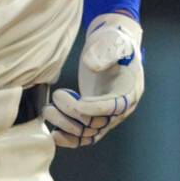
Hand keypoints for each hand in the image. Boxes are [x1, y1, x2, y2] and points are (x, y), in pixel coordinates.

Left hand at [43, 13, 143, 147]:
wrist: (109, 45)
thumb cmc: (112, 41)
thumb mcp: (112, 40)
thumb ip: (104, 52)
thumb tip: (93, 66)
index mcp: (130, 91)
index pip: (114, 108)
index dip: (95, 109)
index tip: (77, 105)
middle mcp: (121, 108)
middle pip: (97, 122)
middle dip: (73, 113)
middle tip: (56, 96)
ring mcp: (107, 115)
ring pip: (88, 133)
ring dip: (66, 125)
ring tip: (49, 110)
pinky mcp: (94, 116)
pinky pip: (84, 137)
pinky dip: (69, 139)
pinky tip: (54, 135)